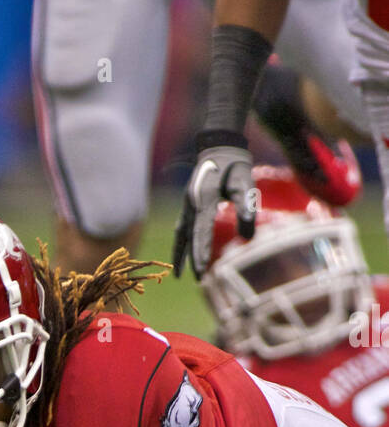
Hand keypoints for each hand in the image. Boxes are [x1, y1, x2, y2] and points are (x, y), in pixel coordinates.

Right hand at [173, 140, 256, 278]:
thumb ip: (246, 207)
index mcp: (203, 198)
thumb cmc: (235, 165)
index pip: (202, 230)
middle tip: (198, 279)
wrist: (219, 147)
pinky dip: (180, 243)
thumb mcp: (245, 183)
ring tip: (179, 275)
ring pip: (180, 234)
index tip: (203, 269)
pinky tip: (181, 255)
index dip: (202, 250)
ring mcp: (187, 204)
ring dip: (180, 254)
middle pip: (189, 236)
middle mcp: (191, 203)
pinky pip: (181, 229)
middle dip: (192, 257)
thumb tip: (247, 237)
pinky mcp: (188, 205)